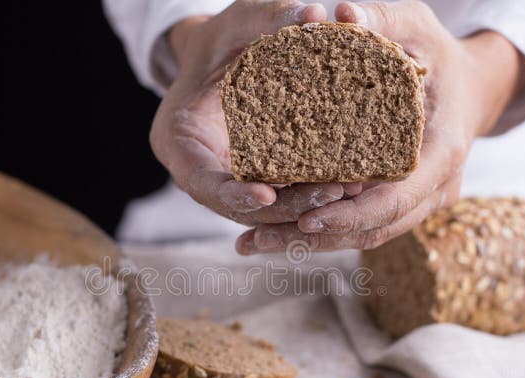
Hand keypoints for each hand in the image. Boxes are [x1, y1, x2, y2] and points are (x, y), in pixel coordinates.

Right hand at [151, 1, 364, 226]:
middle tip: (330, 192)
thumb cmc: (221, 38)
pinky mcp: (254, 180)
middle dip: (285, 206)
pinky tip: (345, 183)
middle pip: (240, 206)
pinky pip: (281, 196)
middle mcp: (200, 170)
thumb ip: (266, 16)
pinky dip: (309, 194)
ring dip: (304, 207)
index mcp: (178, 141)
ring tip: (346, 190)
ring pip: (265, 211)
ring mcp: (227, 180)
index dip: (233, 194)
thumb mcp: (236, 22)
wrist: (221, 54)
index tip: (266, 196)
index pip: (202, 182)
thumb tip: (314, 14)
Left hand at [236, 0, 524, 253]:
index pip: (395, 197)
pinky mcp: (404, 205)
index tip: (304, 219)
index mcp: (442, 150)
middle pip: (374, 229)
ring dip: (310, 243)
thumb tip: (342, 12)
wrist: (470, 87)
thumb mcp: (415, 27)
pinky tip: (274, 233)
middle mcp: (436, 186)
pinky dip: (323, 232)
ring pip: (366, 235)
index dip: (350, 214)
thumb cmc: (439, 53)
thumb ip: (380, 20)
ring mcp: (423, 202)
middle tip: (255, 240)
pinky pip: (364, 227)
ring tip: (252, 243)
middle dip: (315, 238)